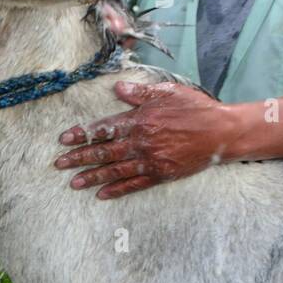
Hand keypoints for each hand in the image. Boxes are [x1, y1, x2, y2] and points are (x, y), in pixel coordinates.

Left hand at [54, 81, 243, 198]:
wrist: (223, 132)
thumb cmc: (195, 108)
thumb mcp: (166, 92)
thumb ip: (140, 93)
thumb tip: (116, 88)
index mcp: (139, 120)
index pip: (103, 129)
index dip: (82, 134)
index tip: (64, 140)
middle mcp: (141, 142)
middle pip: (103, 151)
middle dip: (79, 158)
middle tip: (59, 164)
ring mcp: (151, 160)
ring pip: (115, 170)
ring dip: (92, 176)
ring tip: (73, 183)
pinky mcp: (161, 174)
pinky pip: (135, 184)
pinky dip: (117, 190)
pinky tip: (101, 195)